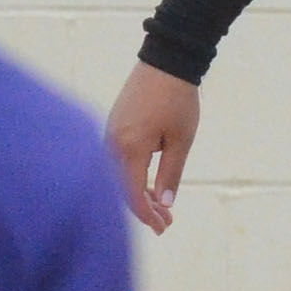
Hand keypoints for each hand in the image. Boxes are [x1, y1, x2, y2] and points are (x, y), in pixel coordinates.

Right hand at [106, 64, 201, 234]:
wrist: (164, 62)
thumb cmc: (177, 101)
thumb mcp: (181, 140)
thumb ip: (171, 174)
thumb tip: (164, 203)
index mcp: (130, 150)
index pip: (133, 195)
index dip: (147, 215)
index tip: (164, 228)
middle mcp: (112, 145)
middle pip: (122, 189)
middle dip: (143, 208)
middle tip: (166, 222)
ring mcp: (109, 134)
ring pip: (118, 176)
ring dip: (137, 192)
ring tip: (160, 205)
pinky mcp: (112, 126)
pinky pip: (117, 161)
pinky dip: (131, 176)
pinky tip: (146, 183)